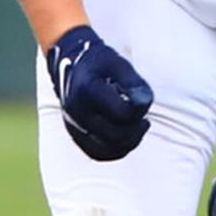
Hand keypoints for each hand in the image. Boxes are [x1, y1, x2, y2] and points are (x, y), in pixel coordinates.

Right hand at [44, 25, 153, 160]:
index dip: (140, 110)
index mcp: (87, 90)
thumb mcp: (119, 63)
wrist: (70, 62)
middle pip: (115, 136)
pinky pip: (98, 153)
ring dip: (129, 141)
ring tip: (138, 126)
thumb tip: (145, 105)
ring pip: (107, 150)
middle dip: (136, 129)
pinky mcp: (74, 134)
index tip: (144, 100)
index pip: (123, 113)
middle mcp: (76, 111)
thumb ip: (134, 82)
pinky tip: (128, 136)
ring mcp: (73, 125)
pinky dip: (116, 150)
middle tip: (144, 117)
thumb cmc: (99, 62)